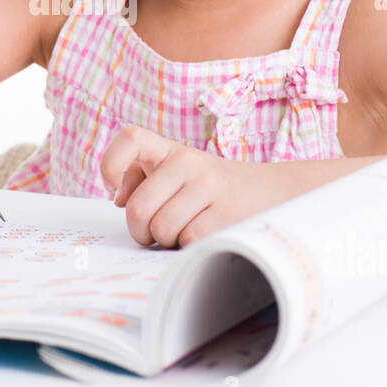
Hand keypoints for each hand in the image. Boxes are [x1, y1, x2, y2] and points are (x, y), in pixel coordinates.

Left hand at [98, 125, 269, 247]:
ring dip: (169, 242)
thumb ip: (145, 179)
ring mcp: (209, 186)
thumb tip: (119, 197)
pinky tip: (204, 236)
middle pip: (138, 209)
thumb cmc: (215, 190)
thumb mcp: (181, 175)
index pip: (130, 138)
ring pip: (161, 230)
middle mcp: (189, 162)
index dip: (112, 164)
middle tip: (159, 232)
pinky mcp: (226, 213)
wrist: (275, 192)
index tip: (114, 189)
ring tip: (188, 230)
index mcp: (172, 151)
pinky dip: (191, 247)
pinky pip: (188, 240)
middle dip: (142, 232)